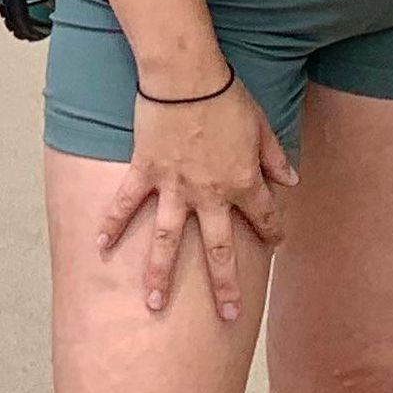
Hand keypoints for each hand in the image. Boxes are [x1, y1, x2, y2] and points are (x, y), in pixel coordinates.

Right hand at [98, 80, 295, 323]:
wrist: (186, 76)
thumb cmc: (227, 96)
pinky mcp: (146, 172)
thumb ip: (274, 157)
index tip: (276, 242)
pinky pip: (126, 204)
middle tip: (228, 316)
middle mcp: (209, 195)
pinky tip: (101, 248)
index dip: (273, 231)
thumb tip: (291, 179)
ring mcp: (174, 187)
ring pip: (167, 241)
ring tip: (155, 304)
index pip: (264, 217)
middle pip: (218, 250)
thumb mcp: (261, 126)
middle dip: (224, 285)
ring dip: (160, 275)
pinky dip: (112, 224)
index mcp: (242, 183)